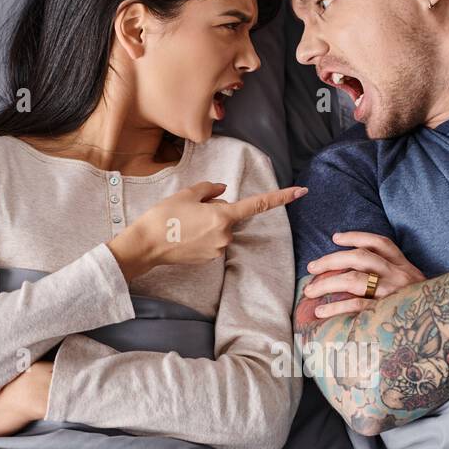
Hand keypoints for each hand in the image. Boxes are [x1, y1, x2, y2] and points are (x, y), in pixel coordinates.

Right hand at [109, 180, 307, 279]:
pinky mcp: (210, 259)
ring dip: (208, 223)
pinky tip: (185, 235)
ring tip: (184, 224)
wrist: (147, 245)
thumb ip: (210, 189)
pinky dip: (202, 235)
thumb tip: (223, 191)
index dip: (281, 197)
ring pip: (220, 228)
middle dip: (215, 209)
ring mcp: (219, 249)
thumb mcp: (186, 194)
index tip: (301, 191)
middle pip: (229, 215)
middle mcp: (226, 234)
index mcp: (223, 215)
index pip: (258, 204)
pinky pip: (213, 240)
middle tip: (190, 210)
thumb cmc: (164, 216)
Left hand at [303, 231, 424, 317]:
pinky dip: (335, 308)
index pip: (380, 243)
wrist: (443, 327)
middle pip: (360, 257)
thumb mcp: (413, 286)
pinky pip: (356, 306)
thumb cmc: (422, 307)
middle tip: (312, 267)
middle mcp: (399, 275)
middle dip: (331, 260)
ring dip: (327, 283)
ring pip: (354, 279)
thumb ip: (393, 277)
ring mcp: (393, 293)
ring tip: (310, 291)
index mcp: (404, 266)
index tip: (336, 237)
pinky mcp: (386, 313)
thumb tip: (358, 274)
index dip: (356, 237)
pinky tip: (321, 313)